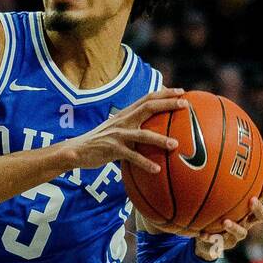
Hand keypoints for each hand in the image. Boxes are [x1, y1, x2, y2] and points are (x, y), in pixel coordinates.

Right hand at [64, 88, 187, 172]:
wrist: (76, 150)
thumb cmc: (100, 142)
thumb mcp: (117, 129)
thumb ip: (133, 128)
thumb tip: (153, 132)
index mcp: (126, 114)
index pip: (147, 98)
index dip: (165, 93)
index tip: (181, 92)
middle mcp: (123, 120)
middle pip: (149, 107)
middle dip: (168, 104)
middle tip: (185, 105)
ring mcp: (118, 135)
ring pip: (143, 134)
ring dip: (160, 139)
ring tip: (175, 144)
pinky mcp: (113, 150)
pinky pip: (133, 157)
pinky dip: (145, 163)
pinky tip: (156, 170)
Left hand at [193, 172, 262, 261]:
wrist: (207, 240)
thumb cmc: (214, 213)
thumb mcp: (214, 198)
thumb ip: (215, 184)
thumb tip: (206, 158)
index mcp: (248, 209)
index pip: (262, 196)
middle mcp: (247, 221)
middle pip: (261, 216)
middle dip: (258, 208)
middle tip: (252, 201)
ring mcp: (237, 235)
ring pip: (242, 232)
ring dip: (235, 227)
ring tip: (226, 222)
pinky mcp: (225, 245)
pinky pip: (218, 242)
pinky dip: (210, 237)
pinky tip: (202, 234)